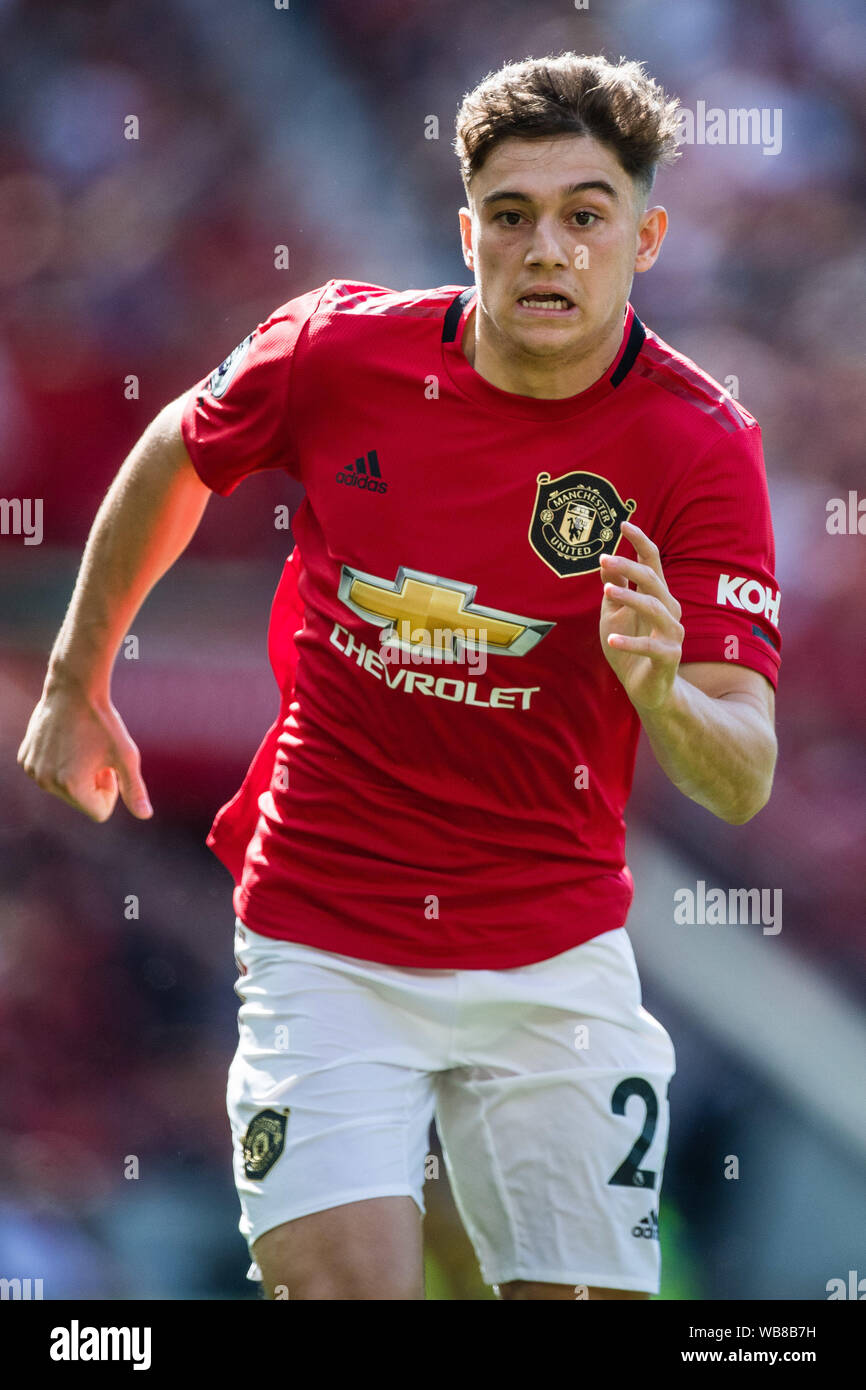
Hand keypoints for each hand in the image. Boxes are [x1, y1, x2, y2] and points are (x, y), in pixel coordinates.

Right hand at [17, 678, 152, 822]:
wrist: (74, 689)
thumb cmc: (103, 722)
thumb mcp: (126, 756)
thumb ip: (135, 789)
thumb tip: (146, 815)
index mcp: (72, 786)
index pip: (99, 811)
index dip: (110, 790)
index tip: (109, 766)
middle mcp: (47, 782)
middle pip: (80, 801)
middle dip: (92, 783)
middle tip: (95, 754)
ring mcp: (32, 771)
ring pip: (64, 788)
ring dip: (76, 774)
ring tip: (81, 746)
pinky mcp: (25, 759)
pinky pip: (48, 774)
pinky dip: (59, 763)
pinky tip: (65, 740)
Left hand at [599, 520, 683, 711]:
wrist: (645, 690)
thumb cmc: (629, 649)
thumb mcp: (614, 617)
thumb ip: (614, 590)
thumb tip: (604, 563)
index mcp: (657, 596)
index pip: (652, 562)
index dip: (640, 542)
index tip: (623, 524)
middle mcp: (669, 610)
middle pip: (652, 580)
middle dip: (628, 567)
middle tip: (603, 559)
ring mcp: (672, 633)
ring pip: (654, 607)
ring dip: (629, 598)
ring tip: (605, 592)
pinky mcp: (669, 657)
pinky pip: (651, 647)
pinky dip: (630, 642)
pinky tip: (611, 640)